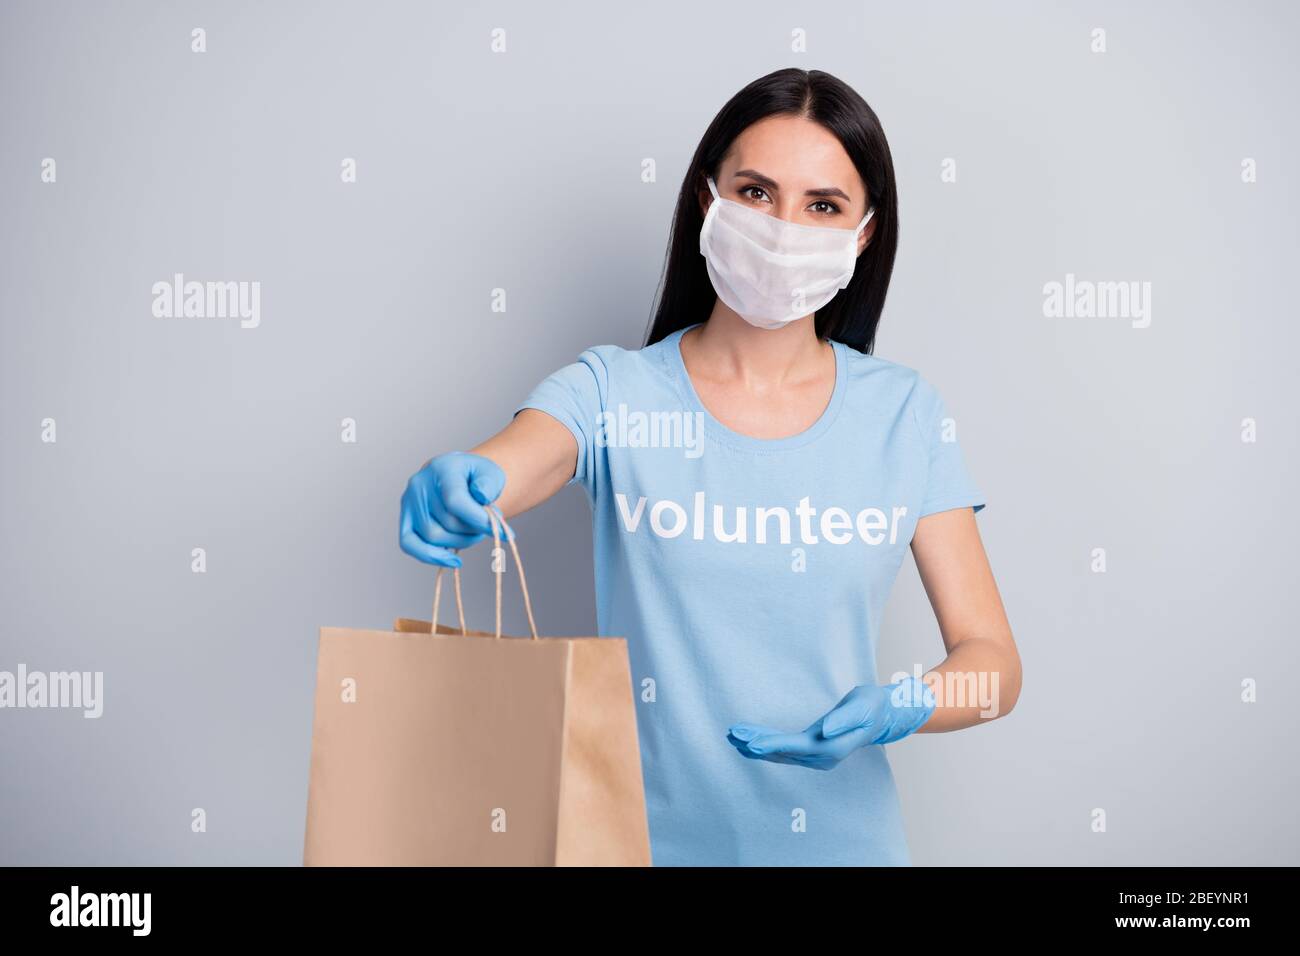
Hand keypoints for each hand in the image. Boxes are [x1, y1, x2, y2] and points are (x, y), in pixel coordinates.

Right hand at [398, 451, 510, 567]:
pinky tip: (453, 560)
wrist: (459, 477)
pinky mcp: (406, 519)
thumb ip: (489, 484)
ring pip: (433, 537)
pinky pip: (410, 544)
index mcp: (442, 468)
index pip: (455, 501)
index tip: (502, 531)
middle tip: (488, 527)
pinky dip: (431, 556)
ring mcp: (409, 502)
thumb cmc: (476, 477)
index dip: (479, 520)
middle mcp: (419, 484)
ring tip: (474, 532)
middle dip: (474, 530)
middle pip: (447, 522)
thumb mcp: (490, 473)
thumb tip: (482, 497)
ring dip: (460, 541)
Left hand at [727, 677, 936, 770]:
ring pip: (780, 753)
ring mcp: (816, 757)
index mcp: (832, 748)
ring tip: (733, 736)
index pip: (796, 747)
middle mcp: (821, 757)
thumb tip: (824, 730)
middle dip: (756, 744)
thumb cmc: (872, 706)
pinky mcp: (812, 751)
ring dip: (756, 746)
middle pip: (783, 752)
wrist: (883, 715)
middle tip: (733, 734)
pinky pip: (784, 750)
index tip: (751, 743)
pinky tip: (750, 741)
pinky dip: (765, 744)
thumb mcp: (862, 707)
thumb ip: (843, 719)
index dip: (772, 745)